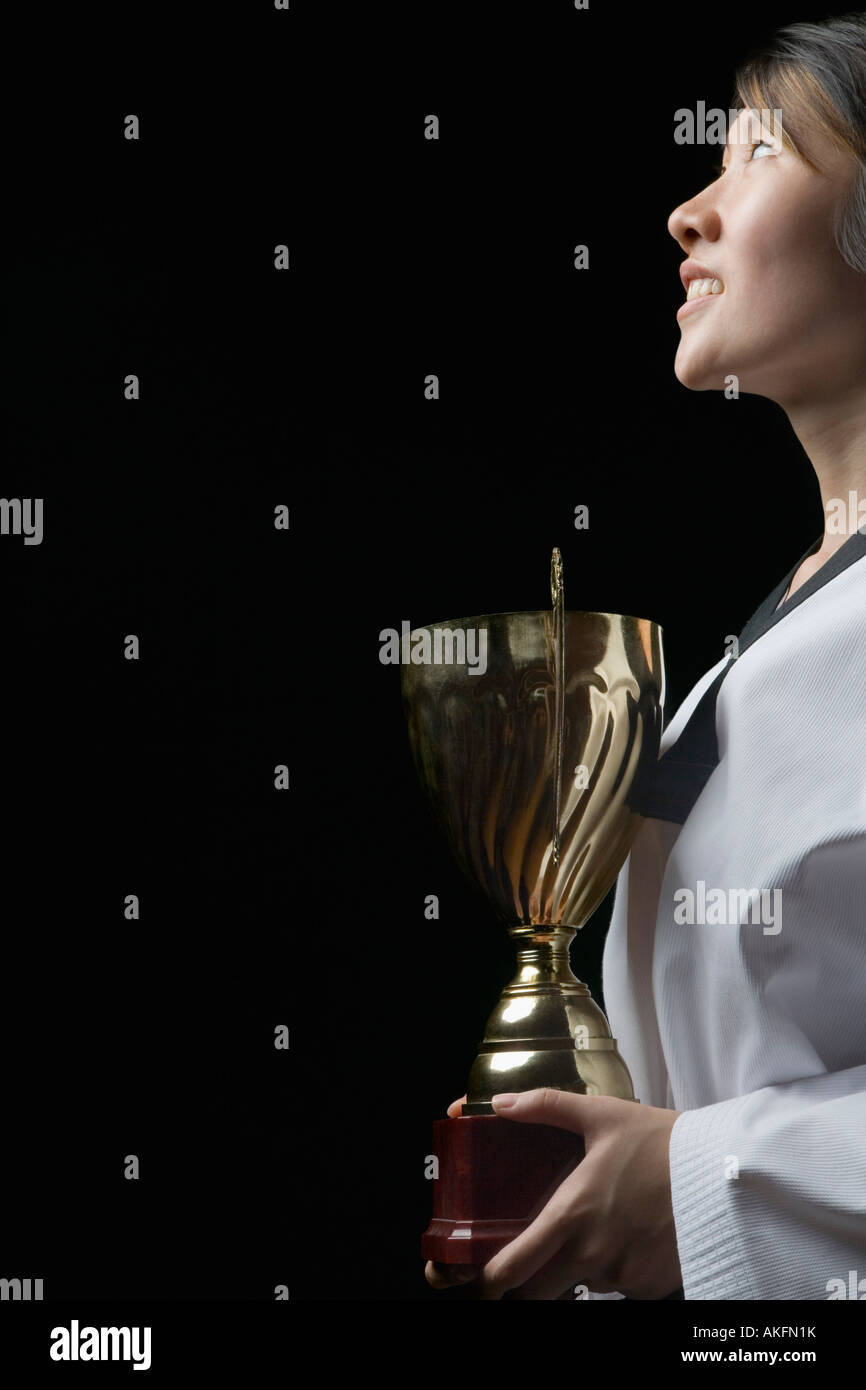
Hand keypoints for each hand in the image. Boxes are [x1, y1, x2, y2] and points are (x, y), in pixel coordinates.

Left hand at [424, 1089, 682, 1300]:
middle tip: (534, 1262)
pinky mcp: (650, 1287)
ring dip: (580, 1271)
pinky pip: (621, 1288)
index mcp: (572, 1214)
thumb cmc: (658, 1140)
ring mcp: (623, 1274)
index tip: (487, 1276)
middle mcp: (593, 1254)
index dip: (492, 1279)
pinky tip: (630, 1238)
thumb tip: (500, 1102)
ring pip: (584, 1288)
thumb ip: (545, 1106)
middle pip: (540, 1294)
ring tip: (600, 1231)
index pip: (514, 1269)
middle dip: (531, 1284)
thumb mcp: (600, 1114)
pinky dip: (618, 1271)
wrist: (721, 1169)